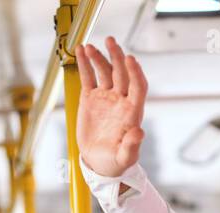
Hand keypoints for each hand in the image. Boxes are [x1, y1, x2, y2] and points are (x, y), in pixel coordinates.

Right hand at [75, 37, 147, 176]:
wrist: (99, 163)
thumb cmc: (116, 162)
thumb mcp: (125, 158)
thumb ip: (131, 146)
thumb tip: (139, 133)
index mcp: (132, 111)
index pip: (138, 86)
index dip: (135, 72)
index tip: (129, 59)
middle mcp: (121, 99)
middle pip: (121, 72)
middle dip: (117, 56)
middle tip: (110, 42)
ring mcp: (105, 96)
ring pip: (104, 71)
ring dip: (98, 57)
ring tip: (89, 47)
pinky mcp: (90, 98)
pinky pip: (88, 77)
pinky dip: (84, 64)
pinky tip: (80, 51)